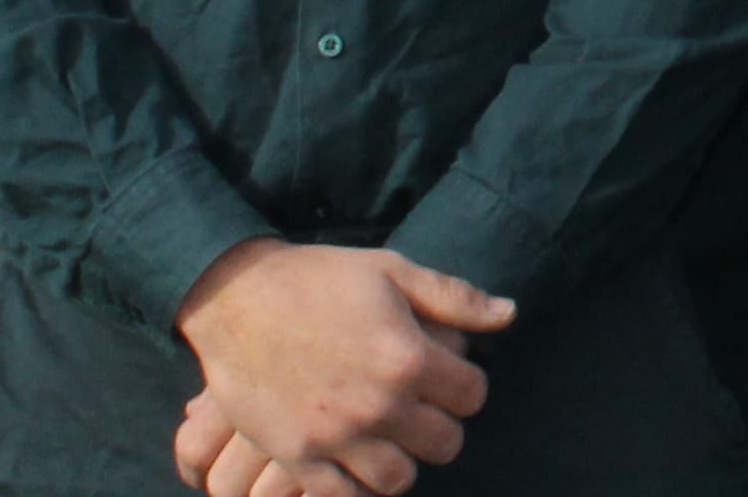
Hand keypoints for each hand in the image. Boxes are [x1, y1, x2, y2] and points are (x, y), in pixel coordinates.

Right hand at [174, 240, 515, 495]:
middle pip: (444, 443)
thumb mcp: (393, 272)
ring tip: (392, 437)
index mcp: (408, 358)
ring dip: (403, 460)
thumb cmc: (320, 278)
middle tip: (425, 409)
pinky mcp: (296, 455)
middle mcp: (377, 406)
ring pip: (398, 480)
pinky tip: (355, 461)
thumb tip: (510, 315)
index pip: (472, 395)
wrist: (237, 298)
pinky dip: (355, 486)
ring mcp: (334, 437)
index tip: (450, 375)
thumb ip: (455, 298)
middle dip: (442, 425)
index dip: (467, 384)